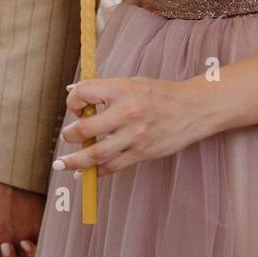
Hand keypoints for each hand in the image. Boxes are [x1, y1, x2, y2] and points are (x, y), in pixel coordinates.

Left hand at [53, 75, 213, 175]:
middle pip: (86, 128)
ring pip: (96, 154)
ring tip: (63, 164)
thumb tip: (75, 92)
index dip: (73, 101)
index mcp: (122, 89)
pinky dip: (97, 172)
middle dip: (69, 134)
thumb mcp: (133, 83)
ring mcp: (135, 135)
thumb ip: (105, 89)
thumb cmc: (161, 94)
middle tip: (67, 136)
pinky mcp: (142, 153)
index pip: (84, 93)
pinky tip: (88, 173)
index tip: (75, 108)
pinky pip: (113, 166)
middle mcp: (127, 111)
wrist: (194, 108)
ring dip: (75, 161)